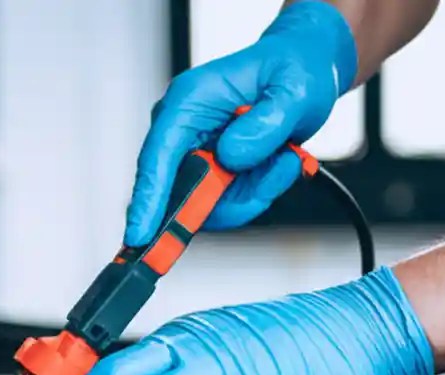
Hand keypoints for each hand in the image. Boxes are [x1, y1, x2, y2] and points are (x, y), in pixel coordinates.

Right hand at [125, 0, 357, 245]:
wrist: (305, 70)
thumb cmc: (293, 69)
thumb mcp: (293, 92)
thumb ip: (264, 125)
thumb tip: (230, 156)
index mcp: (189, 101)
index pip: (158, 156)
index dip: (147, 198)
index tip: (140, 234)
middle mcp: (184, 130)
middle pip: (179, 191)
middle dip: (224, 199)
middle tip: (262, 180)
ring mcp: (196, 154)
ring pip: (208, 205)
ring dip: (251, 193)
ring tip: (284, 159)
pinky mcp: (212, 172)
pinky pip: (226, 203)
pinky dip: (256, 192)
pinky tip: (277, 164)